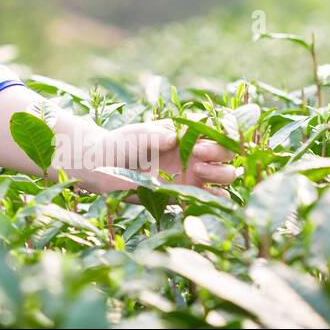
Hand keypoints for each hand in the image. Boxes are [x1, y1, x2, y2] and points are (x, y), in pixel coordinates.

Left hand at [73, 119, 239, 200]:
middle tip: (200, 156)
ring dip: (220, 174)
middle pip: (226, 154)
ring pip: (225, 176)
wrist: (102, 168)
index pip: (215, 131)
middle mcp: (192, 153)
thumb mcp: (135, 134)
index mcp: (185, 134)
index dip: (220, 133)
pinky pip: (209, 198)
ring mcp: (191, 175)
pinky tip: (207, 194)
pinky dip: (216, 198)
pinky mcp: (184, 195)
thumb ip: (154, 135)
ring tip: (198, 171)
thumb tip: (174, 138)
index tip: (207, 137)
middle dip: (221, 153)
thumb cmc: (119, 144)